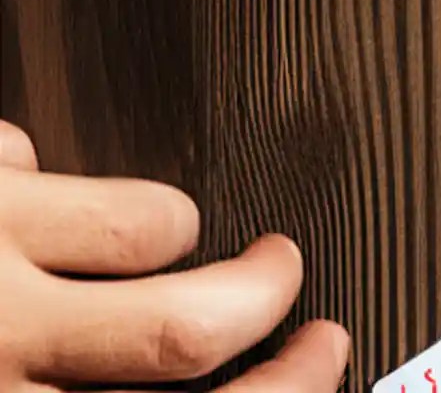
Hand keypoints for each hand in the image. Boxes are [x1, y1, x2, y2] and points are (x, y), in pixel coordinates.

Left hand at [0, 120, 349, 391]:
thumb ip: (94, 388)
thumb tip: (205, 373)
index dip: (293, 383)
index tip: (323, 350)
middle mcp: (6, 361)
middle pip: (191, 326)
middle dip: (265, 288)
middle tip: (280, 265)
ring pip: (139, 230)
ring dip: (165, 220)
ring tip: (146, 222)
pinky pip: (41, 156)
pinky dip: (42, 169)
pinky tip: (24, 185)